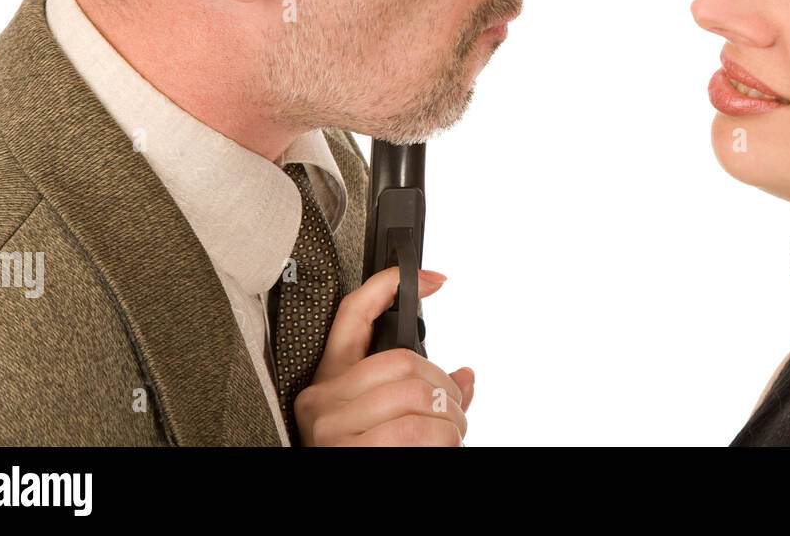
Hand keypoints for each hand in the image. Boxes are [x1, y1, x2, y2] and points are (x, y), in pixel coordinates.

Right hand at [292, 267, 473, 444]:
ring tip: (451, 436)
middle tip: (456, 410)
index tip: (433, 278)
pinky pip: (414, 433)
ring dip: (452, 418)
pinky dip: (444, 440)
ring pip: (417, 398)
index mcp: (330, 383)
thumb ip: (419, 394)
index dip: (391, 286)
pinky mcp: (351, 453)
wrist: (343, 511)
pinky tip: (441, 449)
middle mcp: (324, 403)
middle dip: (446, 388)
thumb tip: (465, 376)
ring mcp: (334, 431)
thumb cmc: (364, 457)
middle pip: (406, 363)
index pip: (353, 315)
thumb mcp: (382, 423)